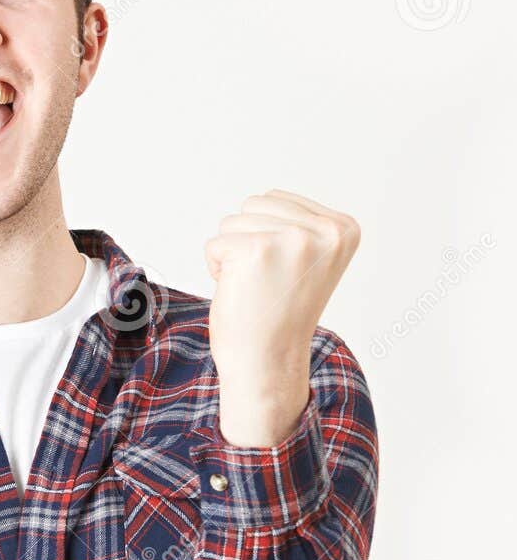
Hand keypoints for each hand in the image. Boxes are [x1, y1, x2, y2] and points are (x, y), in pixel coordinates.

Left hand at [203, 190, 360, 445]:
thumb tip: (267, 197)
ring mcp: (293, 239)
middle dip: (247, 242)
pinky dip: (216, 269)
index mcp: (344, 229)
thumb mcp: (310, 259)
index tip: (285, 273)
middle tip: (267, 282)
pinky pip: (214, 244)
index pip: (278, 199)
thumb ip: (300, 225)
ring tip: (255, 287)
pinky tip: (241, 292)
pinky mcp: (257, 250)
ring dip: (232, 255)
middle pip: (254, 204)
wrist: (269, 361)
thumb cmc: (280, 314)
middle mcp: (326, 231)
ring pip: (232, 221)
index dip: (267, 236)